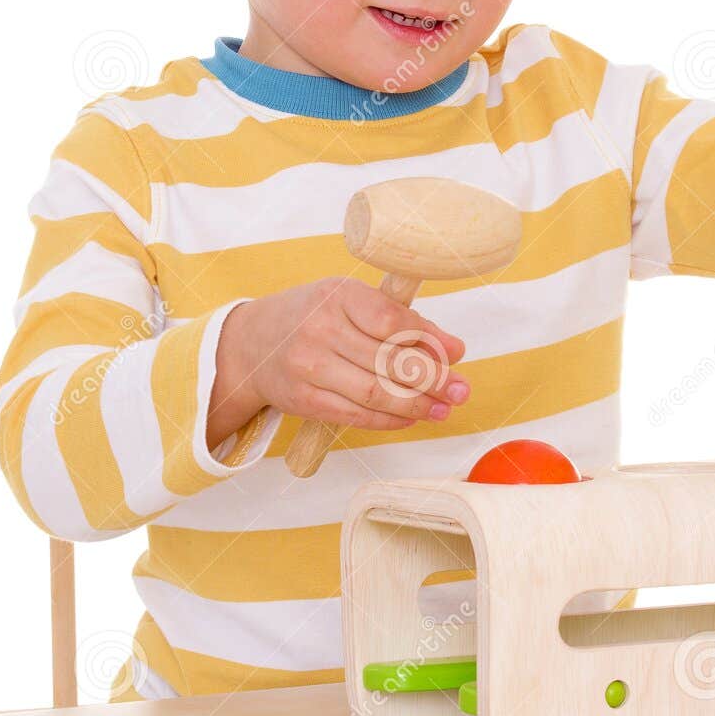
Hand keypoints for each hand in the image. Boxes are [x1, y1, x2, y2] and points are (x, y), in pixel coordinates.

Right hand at [207, 278, 468, 447]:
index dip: (429, 339)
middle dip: (434, 380)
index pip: (392, 320)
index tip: (457, 353)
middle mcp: (321, 329)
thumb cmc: (315, 316)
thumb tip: (453, 349)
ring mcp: (310, 367)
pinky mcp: (305, 400)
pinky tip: (413, 417)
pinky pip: (357, 415)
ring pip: (376, 393)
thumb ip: (399, 320)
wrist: (252, 344)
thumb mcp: (351, 302)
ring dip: (418, 405)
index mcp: (338, 295)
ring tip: (445, 409)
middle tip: (462, 390)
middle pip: (389, 361)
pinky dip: (391, 419)